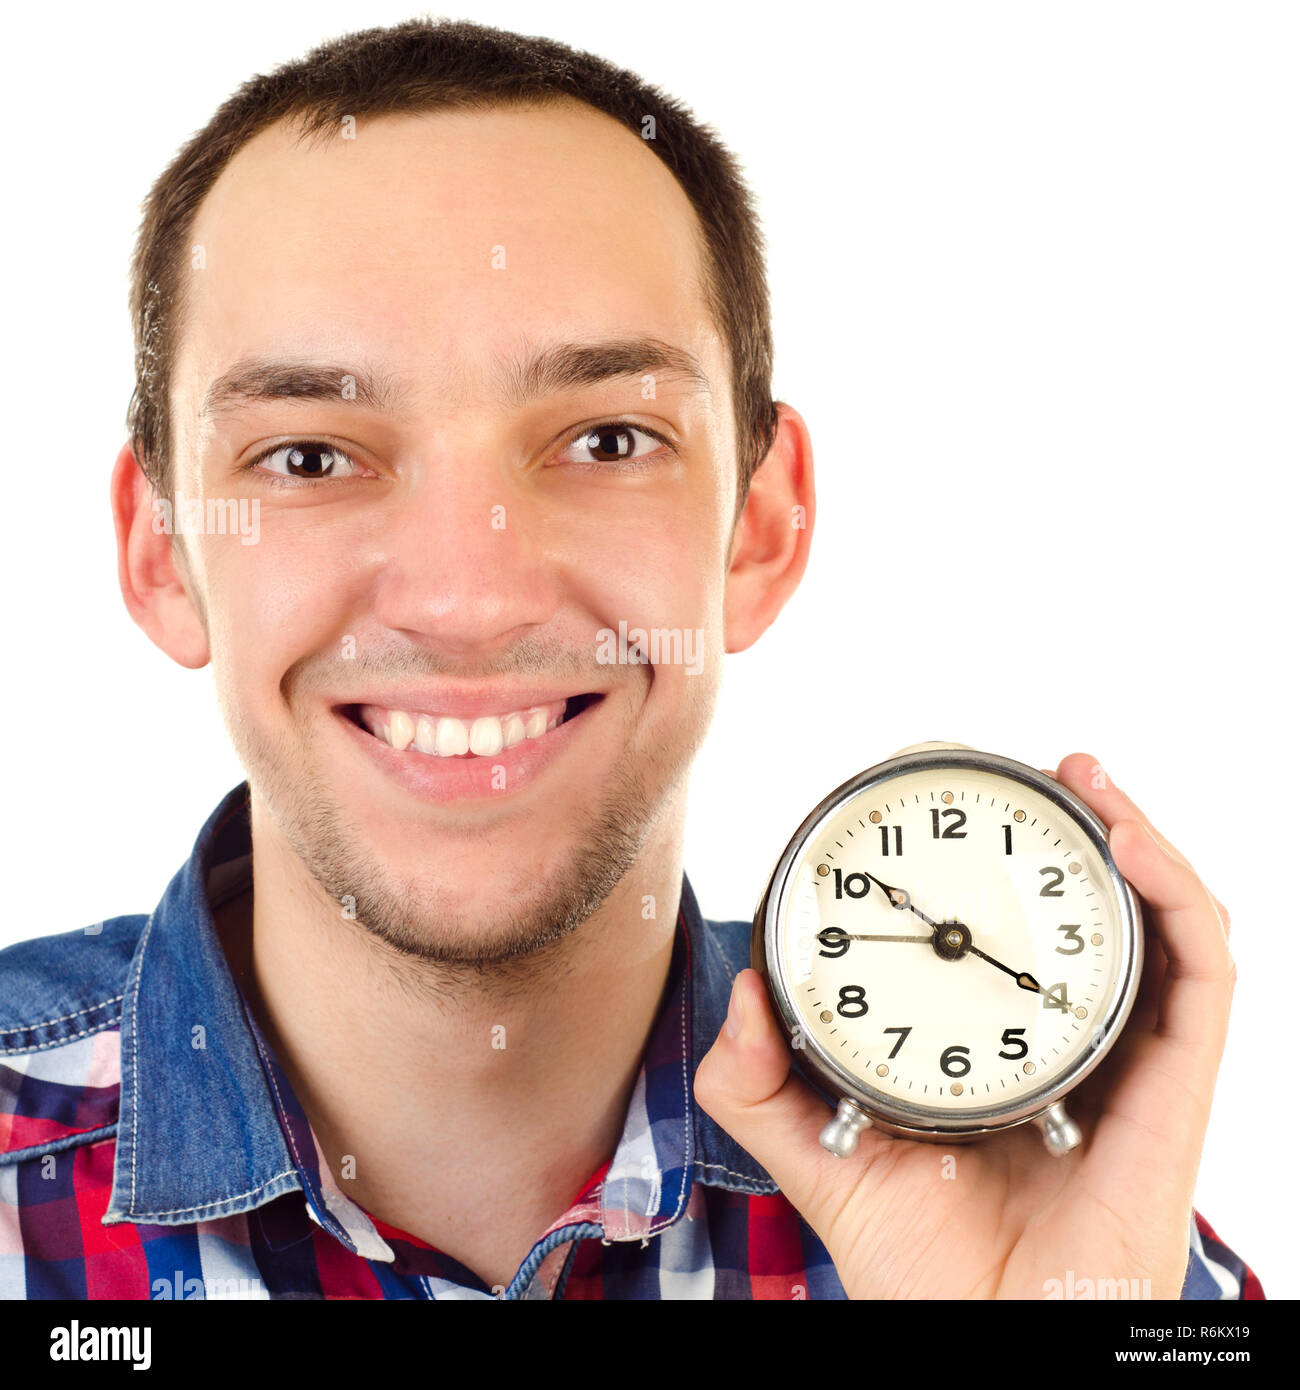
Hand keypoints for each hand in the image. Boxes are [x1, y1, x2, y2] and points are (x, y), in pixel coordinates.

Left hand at [693, 752, 1234, 1297]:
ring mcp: (1132, 1058)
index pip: (1019, 938)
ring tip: (1088, 776)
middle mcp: (1074, 1042)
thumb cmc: (917, 1259)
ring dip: (1136, 836)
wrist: (983, 1333)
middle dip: (1082, 827)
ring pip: (1163, 923)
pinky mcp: (1174, 1084)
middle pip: (1100, 914)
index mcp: (1003, 1045)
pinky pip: (1202, 974)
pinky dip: (1177, 896)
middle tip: (1044, 768)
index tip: (956, 805)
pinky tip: (1127, 846)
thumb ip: (758, 1081)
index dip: (1003, 863)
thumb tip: (738, 992)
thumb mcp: (816, 1151)